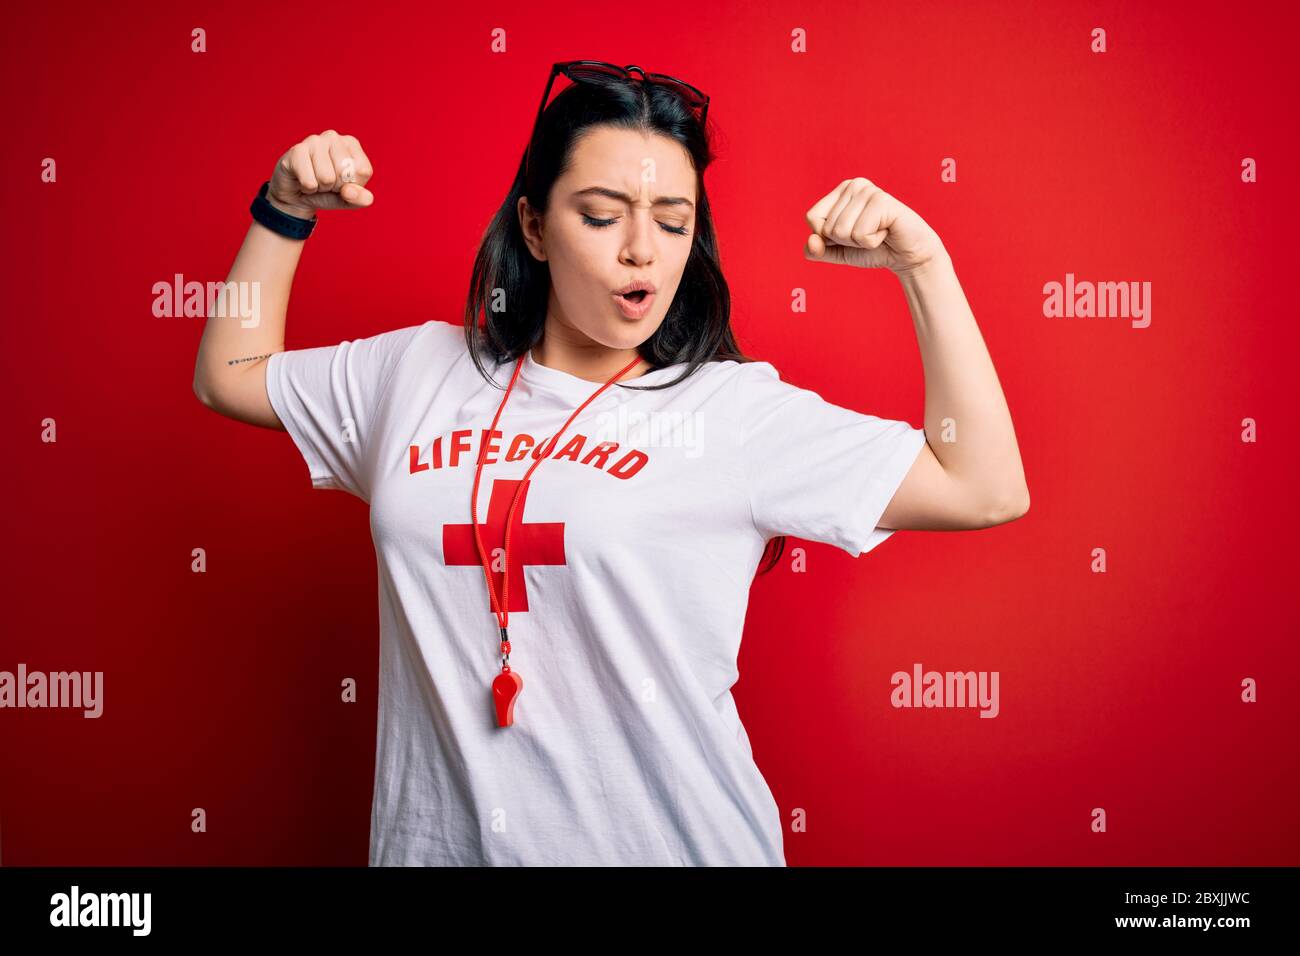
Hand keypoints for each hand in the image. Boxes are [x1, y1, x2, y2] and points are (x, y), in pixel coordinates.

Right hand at [267, 129, 373, 218]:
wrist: (297, 195)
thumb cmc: (327, 192)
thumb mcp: (349, 199)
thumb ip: (360, 198)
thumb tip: (350, 191)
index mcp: (351, 144)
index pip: (363, 171)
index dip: (352, 185)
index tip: (342, 182)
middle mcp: (333, 137)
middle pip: (344, 173)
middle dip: (336, 186)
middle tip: (327, 182)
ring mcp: (314, 140)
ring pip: (326, 178)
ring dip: (320, 187)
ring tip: (315, 179)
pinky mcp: (296, 151)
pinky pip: (309, 182)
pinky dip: (307, 188)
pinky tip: (303, 178)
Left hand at [804, 177, 944, 275]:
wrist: (907, 256)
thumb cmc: (874, 249)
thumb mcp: (838, 251)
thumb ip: (817, 250)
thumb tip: (811, 241)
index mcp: (841, 190)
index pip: (812, 218)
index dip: (827, 237)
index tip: (852, 234)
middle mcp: (854, 184)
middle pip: (826, 226)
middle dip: (846, 241)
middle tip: (869, 234)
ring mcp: (868, 190)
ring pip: (841, 231)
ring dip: (860, 242)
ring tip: (879, 232)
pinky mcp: (881, 201)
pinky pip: (859, 234)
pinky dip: (872, 242)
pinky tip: (886, 231)